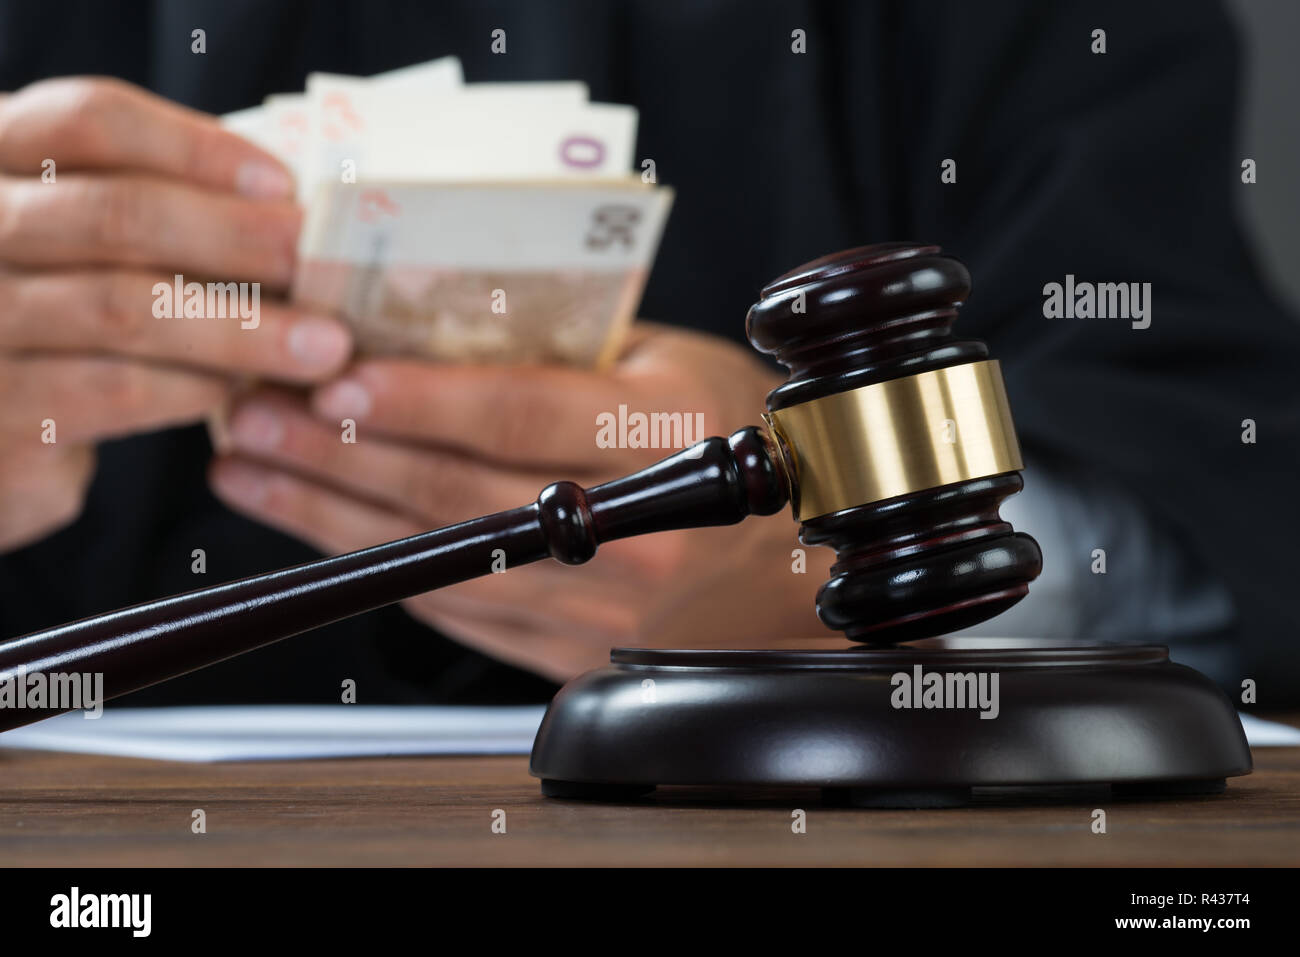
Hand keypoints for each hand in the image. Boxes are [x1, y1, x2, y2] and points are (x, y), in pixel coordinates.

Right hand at [0, 77, 353, 550]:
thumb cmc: (62, 308)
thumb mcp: (86, 236)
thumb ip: (158, 204)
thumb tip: (293, 207)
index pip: (89, 121)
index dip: (195, 147)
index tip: (282, 182)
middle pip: (116, 215)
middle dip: (237, 238)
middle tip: (319, 263)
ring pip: (124, 310)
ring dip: (242, 327)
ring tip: (323, 344)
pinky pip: (117, 391)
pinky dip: (198, 387)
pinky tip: (251, 388)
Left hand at [210, 323, 835, 680]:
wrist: (776, 556)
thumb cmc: (718, 432)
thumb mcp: (660, 359)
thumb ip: (556, 348)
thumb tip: (413, 327)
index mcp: (669, 431)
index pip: (526, 415)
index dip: (425, 402)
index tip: (337, 381)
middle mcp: (640, 529)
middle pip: (464, 495)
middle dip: (342, 455)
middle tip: (255, 414)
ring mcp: (607, 607)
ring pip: (444, 562)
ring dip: (333, 515)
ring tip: (254, 466)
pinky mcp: (573, 652)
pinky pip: (459, 613)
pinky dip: (380, 567)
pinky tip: (322, 526)